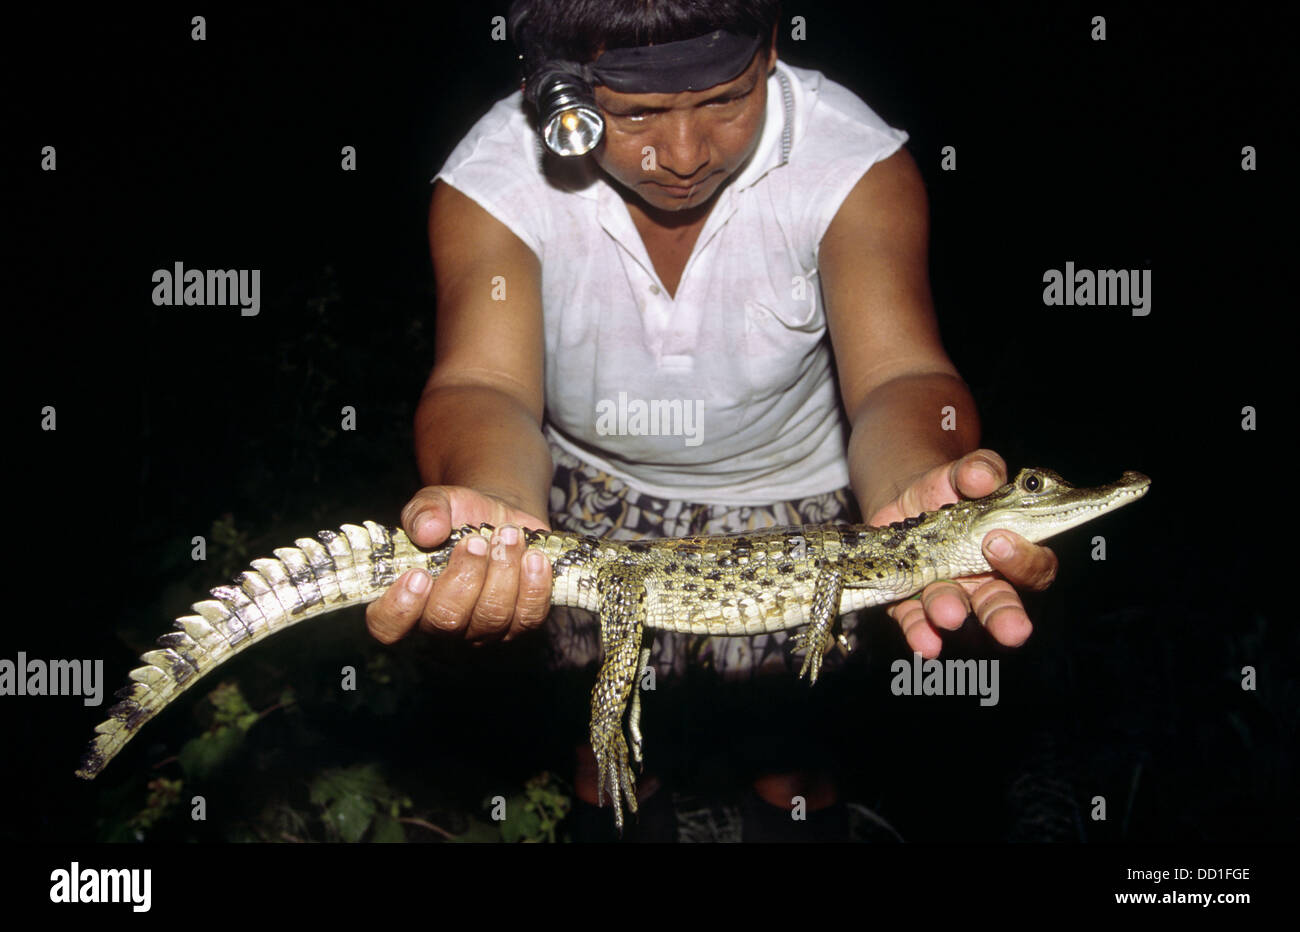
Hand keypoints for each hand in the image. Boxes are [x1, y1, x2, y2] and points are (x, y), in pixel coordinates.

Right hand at [364, 486, 552, 644]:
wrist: (502, 516)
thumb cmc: (459, 516)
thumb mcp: (436, 502)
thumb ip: (423, 512)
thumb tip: (427, 531)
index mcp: (407, 599)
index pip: (388, 627)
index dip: (399, 609)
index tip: (418, 575)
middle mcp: (441, 623)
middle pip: (447, 620)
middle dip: (465, 576)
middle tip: (477, 541)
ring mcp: (482, 628)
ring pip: (491, 617)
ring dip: (503, 573)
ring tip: (508, 536)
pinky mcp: (520, 622)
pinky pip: (529, 617)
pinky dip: (534, 586)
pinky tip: (534, 557)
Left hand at [868, 450, 1058, 657]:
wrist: (902, 500)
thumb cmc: (950, 488)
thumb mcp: (963, 472)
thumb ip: (979, 469)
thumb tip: (983, 476)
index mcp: (1012, 551)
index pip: (1035, 565)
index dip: (1025, 559)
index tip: (999, 541)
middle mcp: (985, 581)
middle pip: (1003, 604)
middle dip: (1006, 617)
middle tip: (1011, 628)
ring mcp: (948, 594)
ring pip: (958, 613)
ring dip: (952, 615)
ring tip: (946, 614)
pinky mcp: (909, 601)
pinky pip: (915, 621)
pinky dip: (919, 632)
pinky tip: (923, 643)